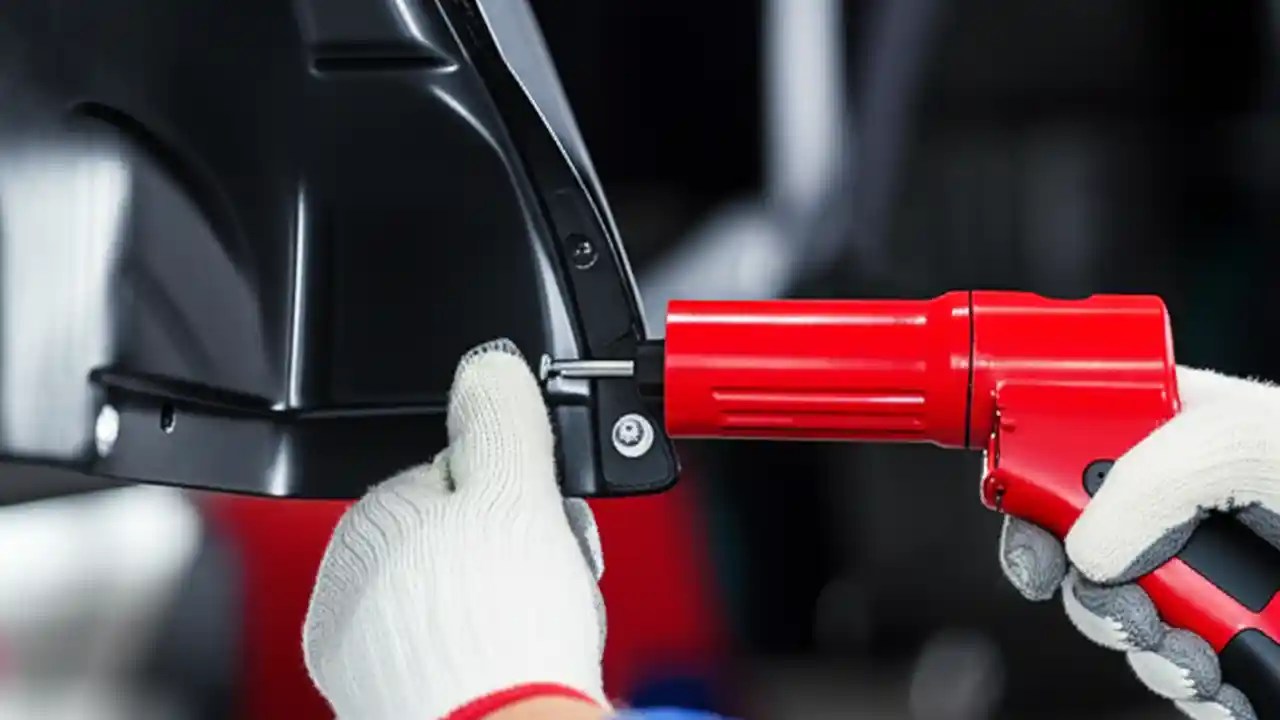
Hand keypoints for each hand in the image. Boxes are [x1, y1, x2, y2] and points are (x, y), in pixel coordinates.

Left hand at [303, 340, 608, 719]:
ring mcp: (361, 650)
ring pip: (451, 596)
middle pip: (452, 536)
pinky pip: (446, 650)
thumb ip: (499, 416)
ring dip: (499, 597)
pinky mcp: (384, 702)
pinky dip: (482, 650)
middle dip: (510, 546)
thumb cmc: (499, 632)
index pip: (451, 472)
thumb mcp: (515, 488)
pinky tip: (512, 657)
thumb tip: (487, 365)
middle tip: (552, 568)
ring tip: (542, 618)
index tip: (546, 511)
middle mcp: (350, 583)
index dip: (516, 488)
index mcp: (371, 517)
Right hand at [1000, 367, 1279, 719]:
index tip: (1020, 505)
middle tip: (1118, 589)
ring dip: (1140, 639)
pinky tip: (1219, 673)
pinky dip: (1186, 684)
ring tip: (1189, 639)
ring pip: (1120, 614)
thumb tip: (1087, 540)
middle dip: (1086, 578)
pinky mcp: (1240, 642)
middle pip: (1083, 538)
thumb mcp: (1261, 444)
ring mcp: (1219, 578)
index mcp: (1190, 431)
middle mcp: (1195, 505)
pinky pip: (1176, 672)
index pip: (1077, 434)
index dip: (1034, 467)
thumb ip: (1161, 473)